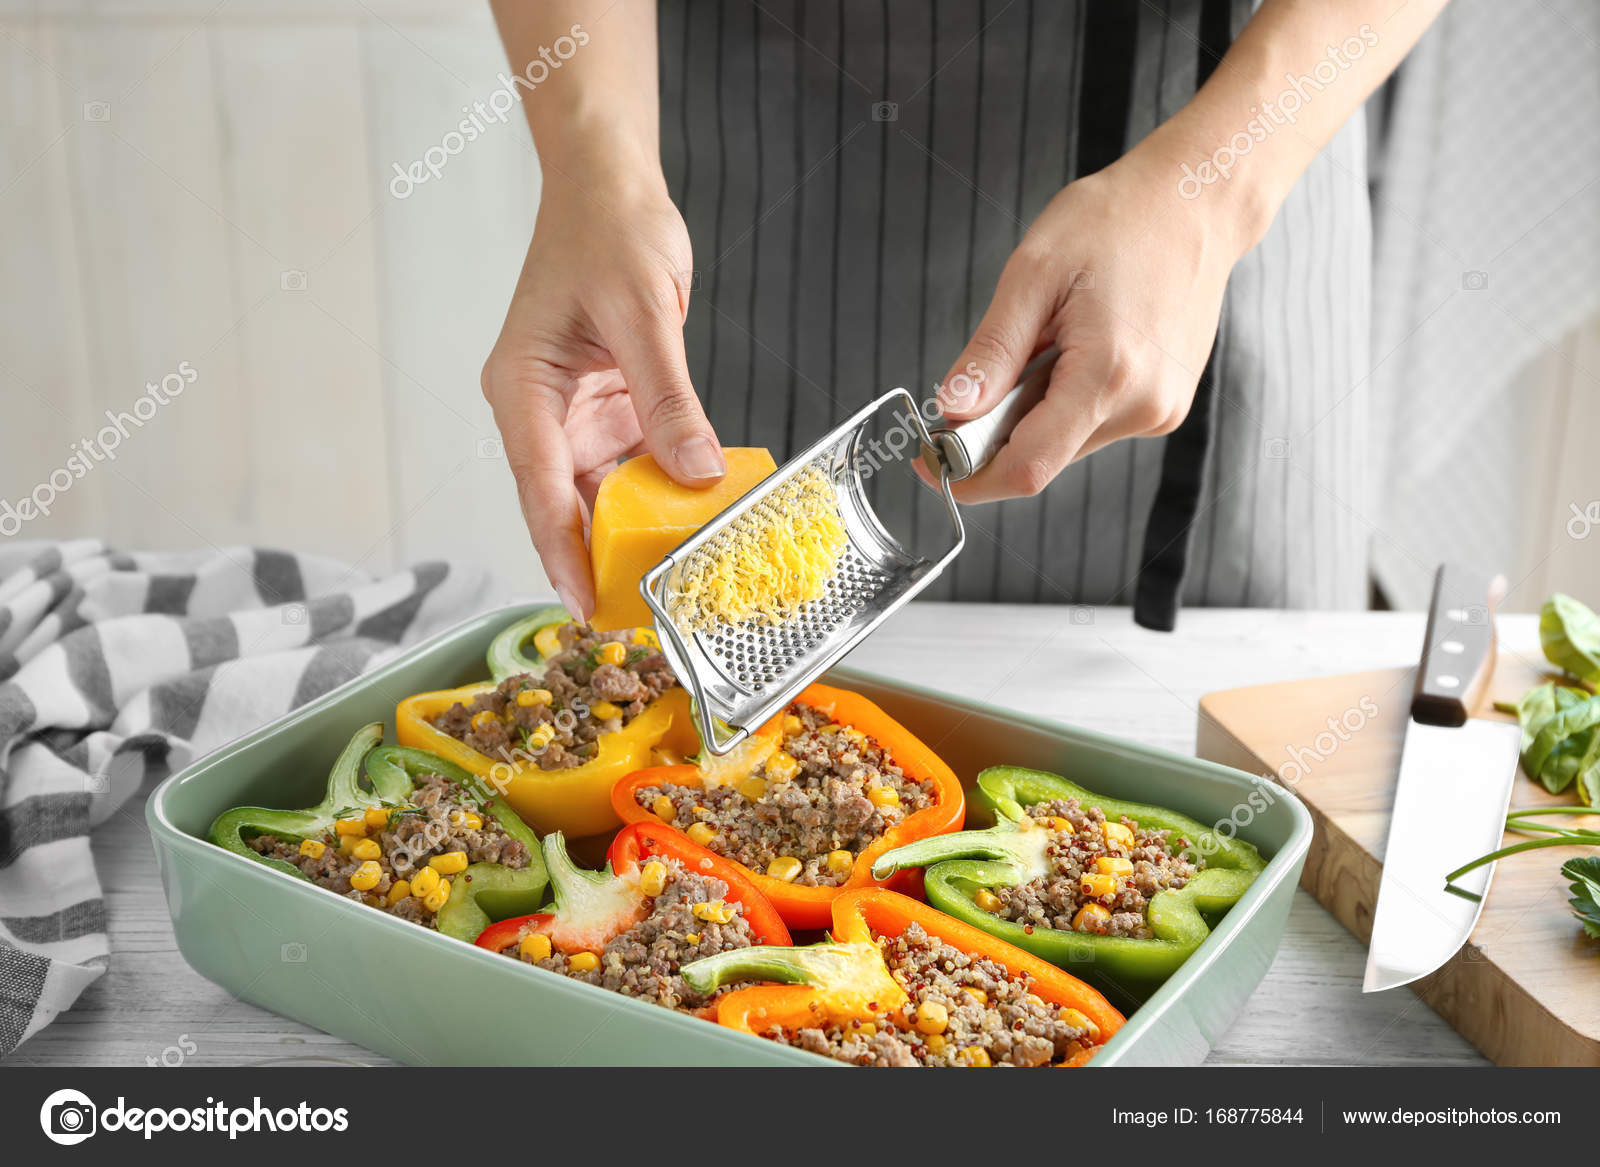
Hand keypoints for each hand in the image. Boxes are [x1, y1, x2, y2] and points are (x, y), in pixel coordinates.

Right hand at [481, 173, 724, 619]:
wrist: (611, 184)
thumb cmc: (608, 228)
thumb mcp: (644, 314)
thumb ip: (669, 398)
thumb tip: (697, 474)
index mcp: (522, 387)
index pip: (539, 487)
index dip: (562, 552)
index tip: (586, 604)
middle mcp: (539, 409)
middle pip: (566, 503)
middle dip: (600, 557)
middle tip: (640, 612)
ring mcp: (573, 413)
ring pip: (601, 492)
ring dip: (635, 529)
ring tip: (672, 579)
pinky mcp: (608, 407)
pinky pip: (632, 464)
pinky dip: (660, 490)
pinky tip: (692, 519)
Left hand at [936, 143, 1247, 503]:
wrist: (1194, 202)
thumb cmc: (1118, 221)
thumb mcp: (1033, 274)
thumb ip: (991, 351)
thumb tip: (953, 408)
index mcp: (1108, 375)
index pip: (1028, 468)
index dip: (973, 478)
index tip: (932, 466)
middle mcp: (1144, 406)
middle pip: (1044, 458)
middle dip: (997, 435)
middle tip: (980, 378)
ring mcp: (1161, 409)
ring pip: (1068, 443)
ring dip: (1035, 413)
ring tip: (1047, 342)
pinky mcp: (1166, 404)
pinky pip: (1095, 423)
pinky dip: (1066, 400)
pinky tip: (1075, 348)